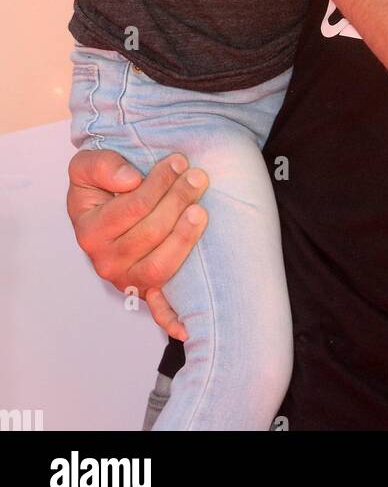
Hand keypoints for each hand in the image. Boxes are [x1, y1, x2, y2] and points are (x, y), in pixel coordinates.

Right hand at [67, 147, 209, 340]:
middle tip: (198, 177)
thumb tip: (130, 180)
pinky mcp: (146, 290)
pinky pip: (159, 309)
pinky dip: (173, 319)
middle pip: (152, 233)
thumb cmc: (100, 185)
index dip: (160, 183)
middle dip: (179, 201)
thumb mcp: (86, 166)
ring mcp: (127, 279)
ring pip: (161, 265)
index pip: (134, 207)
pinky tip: (189, 325)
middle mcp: (106, 262)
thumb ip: (102, 166)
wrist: (103, 204)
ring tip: (201, 210)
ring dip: (186, 237)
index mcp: (90, 232)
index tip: (179, 161)